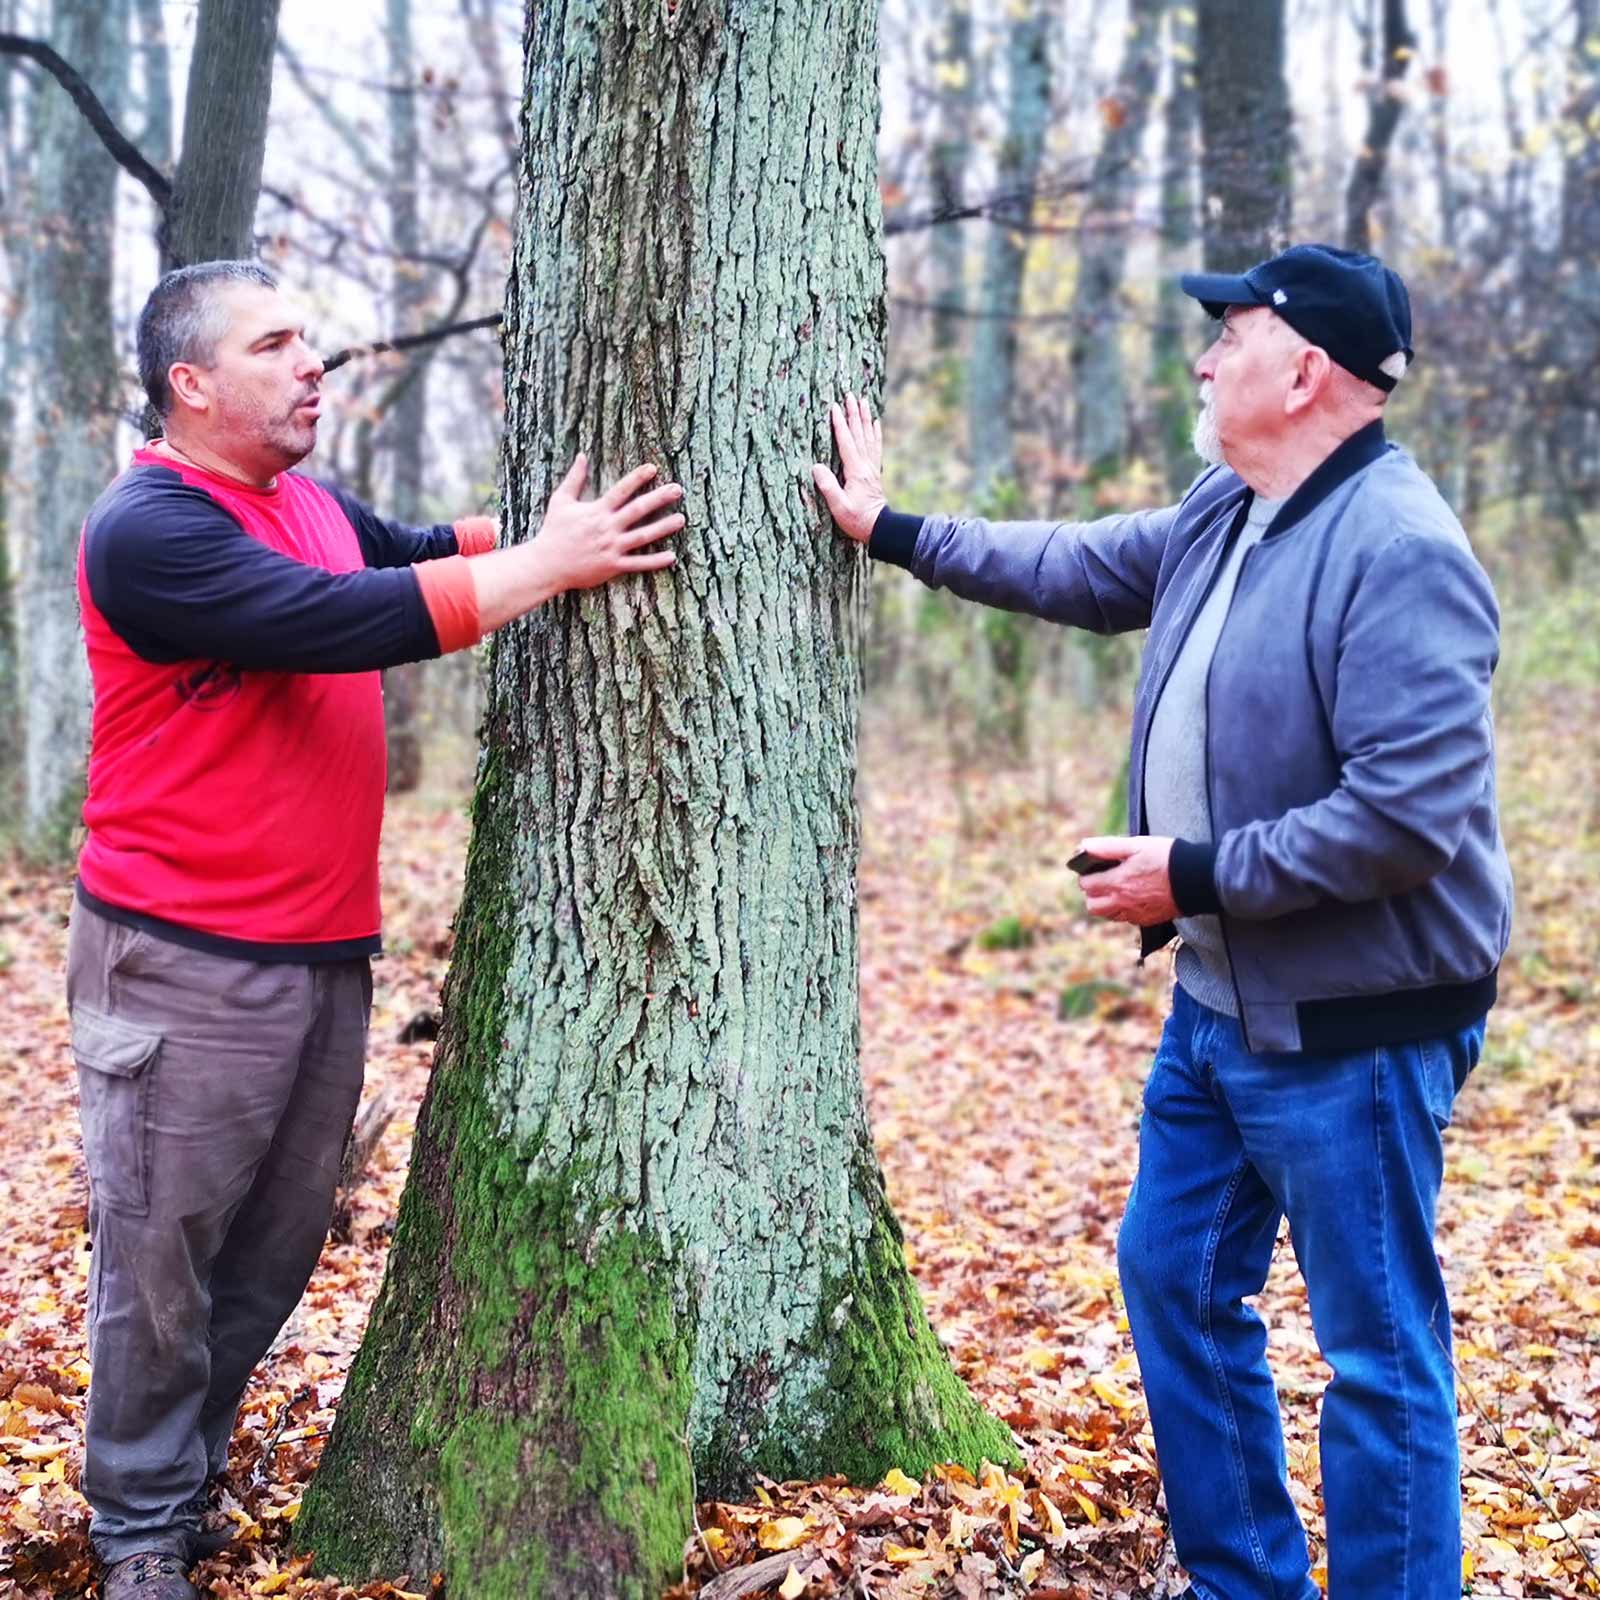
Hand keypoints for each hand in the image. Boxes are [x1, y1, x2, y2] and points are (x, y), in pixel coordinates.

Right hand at [537, 455, 683, 591]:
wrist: (547, 564)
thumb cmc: (553, 531)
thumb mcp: (561, 501)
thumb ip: (574, 478)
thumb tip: (582, 455)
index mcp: (596, 511)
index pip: (621, 490)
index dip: (637, 478)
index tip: (653, 468)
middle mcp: (607, 527)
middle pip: (638, 510)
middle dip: (659, 498)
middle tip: (678, 489)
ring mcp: (612, 547)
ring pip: (643, 536)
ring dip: (663, 527)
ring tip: (681, 519)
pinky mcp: (613, 565)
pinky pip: (638, 563)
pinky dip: (655, 561)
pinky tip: (672, 556)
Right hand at [811, 394, 885, 543]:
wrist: (879, 528)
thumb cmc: (857, 519)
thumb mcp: (838, 506)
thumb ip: (828, 486)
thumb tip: (816, 466)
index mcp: (855, 471)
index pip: (846, 442)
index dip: (839, 424)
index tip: (834, 407)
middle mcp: (865, 465)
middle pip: (859, 434)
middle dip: (854, 413)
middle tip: (850, 395)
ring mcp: (871, 467)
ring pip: (868, 436)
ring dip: (865, 418)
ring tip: (863, 401)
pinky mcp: (874, 472)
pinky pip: (876, 447)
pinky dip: (875, 433)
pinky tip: (875, 423)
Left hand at [1076, 836, 1178, 925]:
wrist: (1197, 879)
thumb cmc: (1166, 858)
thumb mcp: (1136, 845)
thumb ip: (1107, 847)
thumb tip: (1084, 846)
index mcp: (1117, 882)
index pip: (1086, 885)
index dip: (1086, 875)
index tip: (1093, 868)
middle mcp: (1122, 902)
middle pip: (1092, 905)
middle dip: (1092, 893)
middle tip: (1103, 879)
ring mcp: (1135, 914)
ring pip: (1108, 915)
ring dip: (1106, 903)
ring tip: (1116, 888)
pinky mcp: (1148, 920)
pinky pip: (1126, 920)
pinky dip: (1123, 910)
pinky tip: (1133, 897)